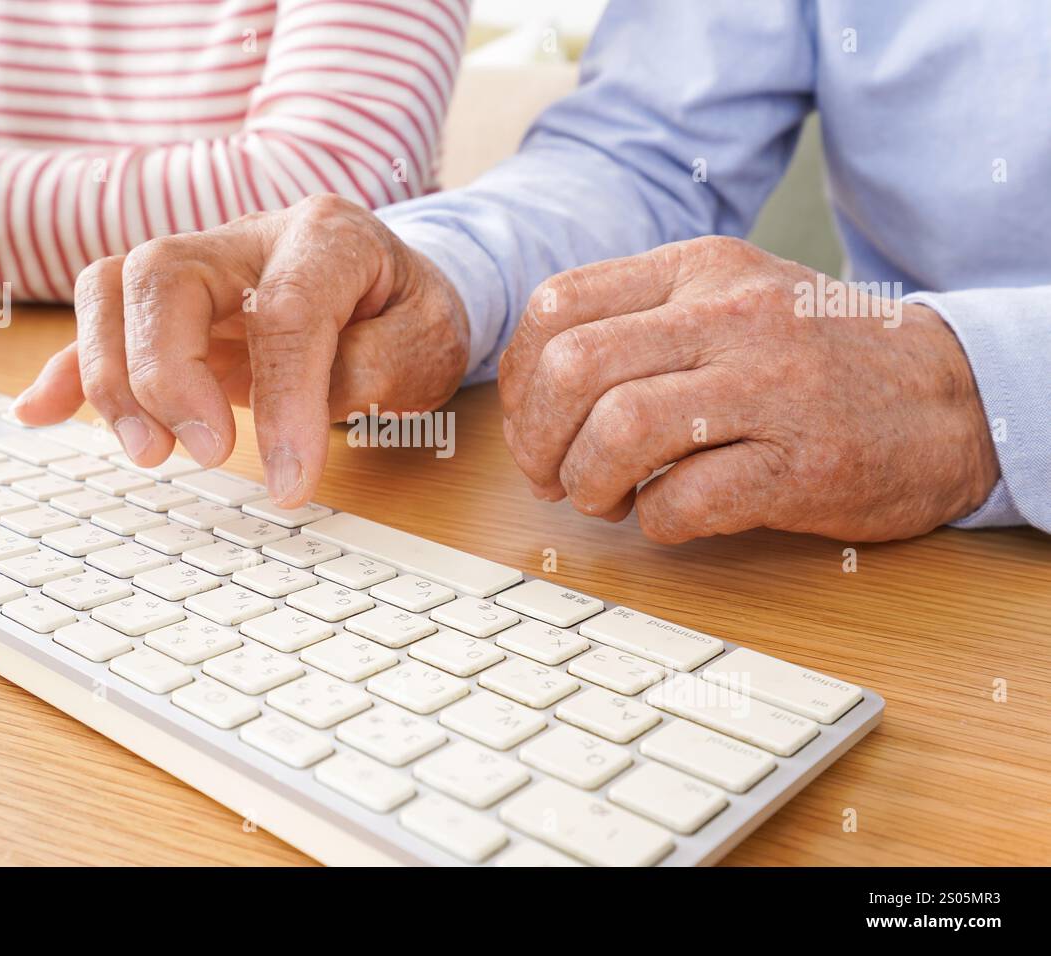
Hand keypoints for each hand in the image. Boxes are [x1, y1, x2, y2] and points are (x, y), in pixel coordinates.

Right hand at [13, 195, 469, 505]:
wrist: (391, 286)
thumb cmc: (408, 314)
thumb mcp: (431, 339)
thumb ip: (378, 366)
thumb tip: (301, 410)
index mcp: (325, 236)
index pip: (284, 312)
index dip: (283, 402)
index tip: (290, 484)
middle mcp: (246, 236)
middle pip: (163, 275)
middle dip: (168, 374)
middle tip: (208, 454)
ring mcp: (198, 264)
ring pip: (114, 288)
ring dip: (113, 376)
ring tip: (149, 453)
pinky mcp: (167, 305)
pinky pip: (98, 321)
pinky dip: (68, 370)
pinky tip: (38, 413)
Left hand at [498, 236, 999, 542]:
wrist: (952, 396)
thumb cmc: (820, 357)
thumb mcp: (731, 299)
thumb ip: (640, 322)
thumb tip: (535, 388)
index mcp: (699, 269)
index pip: (557, 304)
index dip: (519, 378)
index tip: (530, 423)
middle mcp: (730, 313)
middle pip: (573, 368)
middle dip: (536, 439)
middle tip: (551, 476)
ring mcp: (770, 385)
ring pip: (619, 429)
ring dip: (588, 483)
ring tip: (606, 499)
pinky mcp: (803, 463)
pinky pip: (685, 499)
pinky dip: (653, 521)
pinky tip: (667, 517)